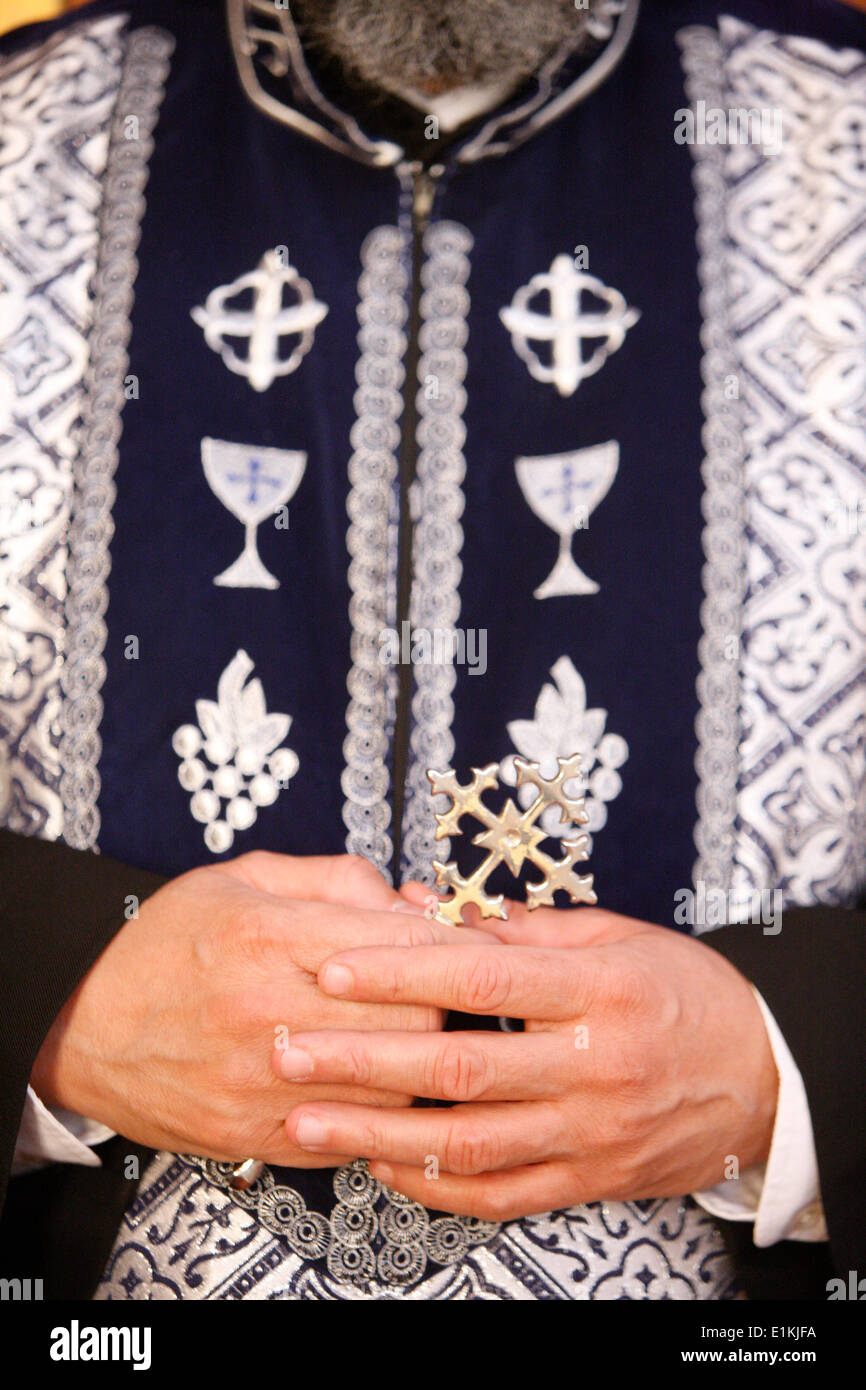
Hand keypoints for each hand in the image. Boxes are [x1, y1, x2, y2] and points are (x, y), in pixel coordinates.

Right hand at [30, 853, 489, 1169]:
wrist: (85, 1029)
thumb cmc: (165, 948)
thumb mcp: (243, 878)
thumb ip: (337, 878)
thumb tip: (413, 902)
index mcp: (268, 936)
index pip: (403, 946)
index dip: (455, 943)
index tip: (475, 942)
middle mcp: (268, 1011)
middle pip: (413, 1018)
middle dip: (443, 1000)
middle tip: (451, 989)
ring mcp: (264, 1082)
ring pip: (395, 1082)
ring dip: (419, 1058)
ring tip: (415, 1032)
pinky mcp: (259, 1134)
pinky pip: (356, 1129)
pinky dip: (378, 1104)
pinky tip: (374, 1076)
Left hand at [280, 899, 778, 1218]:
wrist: (763, 1074)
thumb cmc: (685, 991)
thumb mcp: (619, 936)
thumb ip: (523, 929)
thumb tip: (433, 910)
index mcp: (599, 990)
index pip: (483, 981)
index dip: (400, 974)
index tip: (333, 965)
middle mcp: (593, 1065)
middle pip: (459, 1070)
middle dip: (362, 1060)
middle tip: (286, 1049)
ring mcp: (590, 1132)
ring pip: (468, 1144)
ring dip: (378, 1133)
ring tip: (306, 1118)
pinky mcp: (589, 1180)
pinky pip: (500, 1194)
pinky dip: (434, 1184)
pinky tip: (380, 1164)